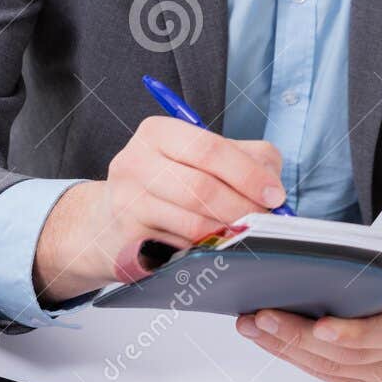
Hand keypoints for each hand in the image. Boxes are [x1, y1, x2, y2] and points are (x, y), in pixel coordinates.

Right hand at [32, 117, 283, 304]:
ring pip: (194, 223)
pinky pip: (181, 249)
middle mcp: (134, 162)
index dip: (247, 173)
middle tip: (266, 219)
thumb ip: (245, 158)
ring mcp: (127, 203)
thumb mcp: (202, 157)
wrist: (107, 223)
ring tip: (245, 232)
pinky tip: (215, 245)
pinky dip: (206, 249)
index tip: (274, 194)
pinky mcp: (128, 241)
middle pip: (202, 187)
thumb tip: (273, 184)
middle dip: (244, 207)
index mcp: (157, 132)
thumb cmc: (168, 183)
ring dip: (229, 232)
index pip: (208, 148)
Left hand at [235, 263, 381, 381]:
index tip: (321, 326)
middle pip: (338, 353)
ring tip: (251, 325)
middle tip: (259, 316)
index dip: (348, 334)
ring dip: (282, 345)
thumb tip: (328, 261)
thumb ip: (379, 276)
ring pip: (324, 366)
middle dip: (293, 334)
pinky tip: (268, 339)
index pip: (377, 336)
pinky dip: (294, 356)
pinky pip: (324, 374)